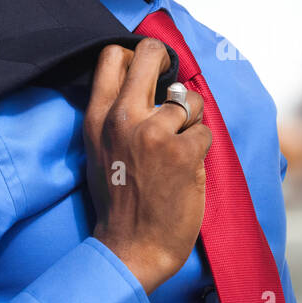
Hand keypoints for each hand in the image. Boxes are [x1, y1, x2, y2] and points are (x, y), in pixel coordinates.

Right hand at [83, 38, 210, 293]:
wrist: (132, 247)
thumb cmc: (120, 200)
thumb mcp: (100, 149)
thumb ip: (115, 114)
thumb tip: (145, 81)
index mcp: (97, 117)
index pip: (113, 55)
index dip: (138, 55)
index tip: (150, 73)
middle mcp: (123, 118)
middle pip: (152, 55)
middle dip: (169, 62)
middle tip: (174, 88)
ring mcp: (154, 133)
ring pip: (189, 99)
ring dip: (192, 120)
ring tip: (180, 146)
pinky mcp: (182, 152)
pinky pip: (205, 131)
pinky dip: (201, 148)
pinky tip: (187, 168)